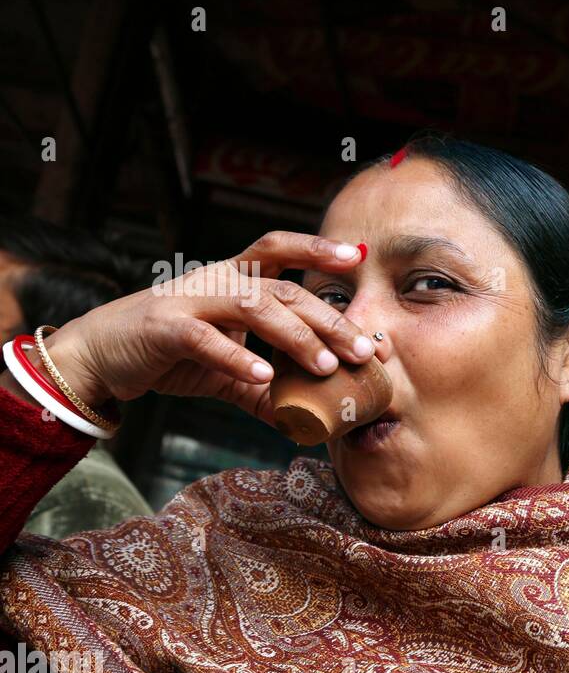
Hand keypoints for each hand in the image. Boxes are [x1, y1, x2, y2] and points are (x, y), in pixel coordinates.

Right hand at [40, 232, 376, 426]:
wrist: (100, 356)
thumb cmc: (170, 353)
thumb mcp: (227, 371)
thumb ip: (265, 389)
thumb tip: (307, 423)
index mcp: (234, 278)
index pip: (279, 250)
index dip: (317, 249)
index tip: (357, 258)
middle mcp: (216, 280)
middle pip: (283, 290)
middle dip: (328, 319)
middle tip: (364, 351)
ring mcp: (190, 300)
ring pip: (254, 306)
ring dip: (295, 336)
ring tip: (325, 366)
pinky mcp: (164, 327)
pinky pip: (206, 339)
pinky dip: (237, 357)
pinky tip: (264, 375)